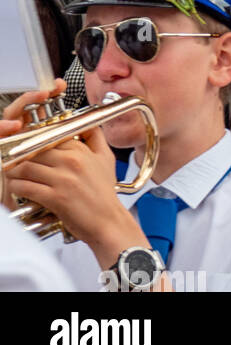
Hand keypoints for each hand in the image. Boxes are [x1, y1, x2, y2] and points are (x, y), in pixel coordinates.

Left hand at [3, 118, 147, 263]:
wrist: (107, 220)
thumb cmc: (105, 193)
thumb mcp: (106, 158)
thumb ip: (96, 138)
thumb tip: (87, 125)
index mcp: (81, 150)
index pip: (51, 136)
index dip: (36, 140)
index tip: (28, 144)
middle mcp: (71, 162)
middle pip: (35, 150)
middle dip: (20, 154)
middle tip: (12, 158)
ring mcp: (62, 180)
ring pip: (27, 168)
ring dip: (14, 170)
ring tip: (10, 173)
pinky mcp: (55, 198)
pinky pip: (27, 187)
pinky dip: (17, 186)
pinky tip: (15, 187)